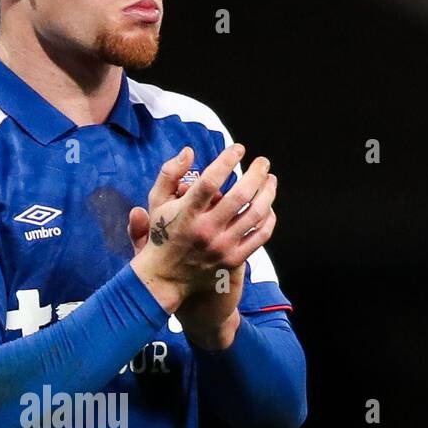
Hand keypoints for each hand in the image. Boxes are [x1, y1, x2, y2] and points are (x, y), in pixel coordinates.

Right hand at [127, 144, 277, 346]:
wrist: (165, 278)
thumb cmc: (162, 234)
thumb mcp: (157, 203)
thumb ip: (170, 173)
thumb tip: (189, 151)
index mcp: (187, 214)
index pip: (211, 181)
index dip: (227, 160)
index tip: (238, 149)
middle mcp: (206, 231)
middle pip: (241, 195)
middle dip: (257, 173)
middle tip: (263, 162)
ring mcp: (222, 247)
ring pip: (255, 214)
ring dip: (268, 192)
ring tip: (270, 180)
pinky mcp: (233, 261)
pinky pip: (260, 236)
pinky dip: (268, 218)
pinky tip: (268, 207)